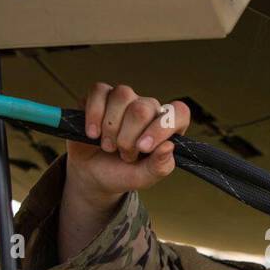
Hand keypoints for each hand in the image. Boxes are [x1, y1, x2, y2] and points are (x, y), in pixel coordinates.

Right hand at [66, 82, 187, 199]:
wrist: (92, 174)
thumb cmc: (121, 173)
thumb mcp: (142, 178)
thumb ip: (159, 166)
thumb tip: (168, 146)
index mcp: (165, 127)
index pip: (178, 113)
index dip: (162, 128)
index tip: (143, 148)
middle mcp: (148, 109)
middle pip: (143, 107)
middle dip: (128, 137)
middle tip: (123, 154)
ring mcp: (125, 100)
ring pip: (123, 95)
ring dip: (111, 127)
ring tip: (108, 146)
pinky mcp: (101, 96)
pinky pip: (99, 91)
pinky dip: (94, 114)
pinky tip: (93, 133)